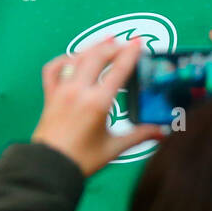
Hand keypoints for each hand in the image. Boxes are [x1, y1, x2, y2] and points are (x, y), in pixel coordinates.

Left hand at [31, 37, 162, 175]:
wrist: (49, 169)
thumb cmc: (81, 160)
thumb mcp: (114, 148)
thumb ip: (139, 135)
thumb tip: (162, 132)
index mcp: (97, 103)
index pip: (118, 70)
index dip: (130, 53)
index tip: (138, 42)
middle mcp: (79, 91)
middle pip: (98, 57)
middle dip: (113, 46)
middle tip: (126, 43)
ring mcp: (62, 90)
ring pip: (77, 58)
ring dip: (93, 47)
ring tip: (106, 42)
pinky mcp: (50, 95)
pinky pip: (53, 69)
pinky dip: (64, 60)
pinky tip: (74, 58)